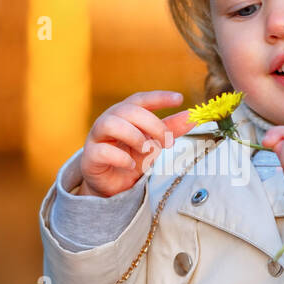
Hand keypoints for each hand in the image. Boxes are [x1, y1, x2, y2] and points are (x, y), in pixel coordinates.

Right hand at [78, 90, 194, 197]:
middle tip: (167, 141)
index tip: (179, 99)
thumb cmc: (130, 158)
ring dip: (134, 136)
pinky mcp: (90, 157)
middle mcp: (108, 120)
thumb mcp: (154, 143)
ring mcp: (96, 138)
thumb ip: (170, 129)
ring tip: (146, 150)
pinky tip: (130, 165)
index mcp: (124, 114)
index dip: (159, 97)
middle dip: (152, 124)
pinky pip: (102, 151)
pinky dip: (120, 157)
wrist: (111, 186)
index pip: (141, 99)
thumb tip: (192, 117)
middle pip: (128, 110)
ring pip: (111, 124)